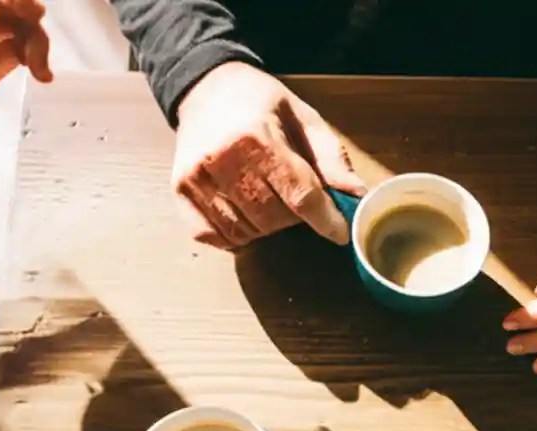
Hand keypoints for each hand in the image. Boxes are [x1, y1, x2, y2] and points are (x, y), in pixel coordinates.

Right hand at [173, 61, 366, 248]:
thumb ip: (330, 158)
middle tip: (293, 197)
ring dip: (265, 227)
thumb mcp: (303, 118)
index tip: (340, 232)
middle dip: (293, 217)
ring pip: (245, 232)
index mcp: (258, 138)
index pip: (299, 194)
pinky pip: (213, 236)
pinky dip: (234, 236)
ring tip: (267, 199)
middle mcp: (223, 160)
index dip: (325, 219)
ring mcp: (196, 178)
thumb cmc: (260, 104)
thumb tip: (356, 196)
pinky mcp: (181, 191)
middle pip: (273, 218)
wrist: (206, 87)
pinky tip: (244, 215)